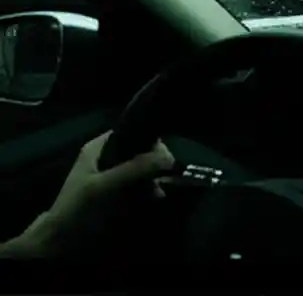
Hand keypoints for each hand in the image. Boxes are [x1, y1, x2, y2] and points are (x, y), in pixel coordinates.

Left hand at [14, 131, 173, 256]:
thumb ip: (135, 168)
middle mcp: (107, 157)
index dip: (151, 143)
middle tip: (161, 180)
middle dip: (154, 165)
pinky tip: (153, 200)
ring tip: (156, 195)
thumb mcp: (105, 186)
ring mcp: (112, 176)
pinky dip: (148, 192)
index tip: (163, 160)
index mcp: (99, 147)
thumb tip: (169, 157)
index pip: (133, 132)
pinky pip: (140, 186)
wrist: (60, 243)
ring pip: (143, 169)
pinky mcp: (117, 194)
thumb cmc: (79, 210)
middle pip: (141, 151)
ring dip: (153, 181)